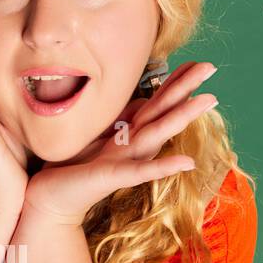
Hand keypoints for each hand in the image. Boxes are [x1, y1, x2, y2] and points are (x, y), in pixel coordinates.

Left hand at [23, 60, 218, 225]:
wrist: (51, 201)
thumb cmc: (70, 169)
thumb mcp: (93, 137)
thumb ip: (117, 121)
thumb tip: (137, 102)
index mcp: (126, 134)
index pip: (155, 102)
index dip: (174, 82)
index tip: (196, 62)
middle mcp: (131, 146)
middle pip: (162, 111)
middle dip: (186, 88)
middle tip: (211, 66)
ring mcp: (125, 162)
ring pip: (157, 133)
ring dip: (183, 116)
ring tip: (210, 99)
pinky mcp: (112, 178)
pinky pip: (140, 171)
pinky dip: (163, 166)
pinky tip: (187, 162)